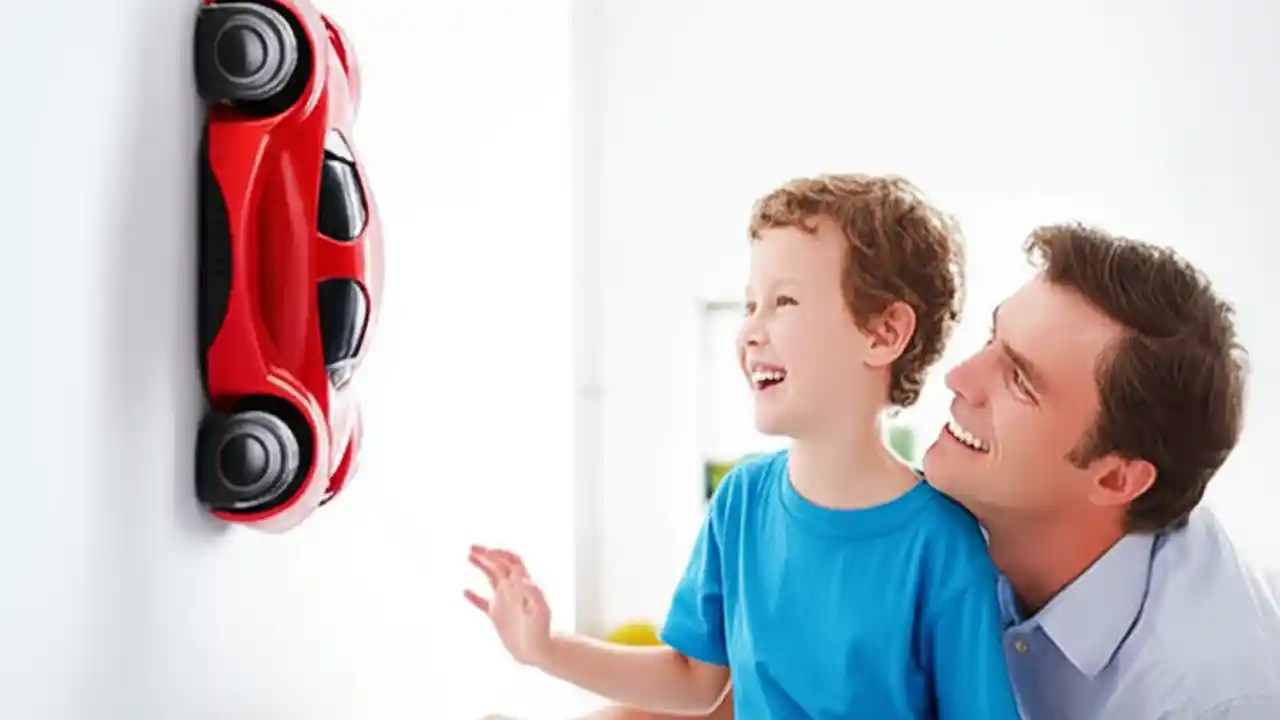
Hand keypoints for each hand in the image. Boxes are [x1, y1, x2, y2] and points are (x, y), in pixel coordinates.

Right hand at [465, 544, 552, 666]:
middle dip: (487, 554)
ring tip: (468, 556)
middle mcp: (514, 589)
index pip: (512, 561)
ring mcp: (505, 601)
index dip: (500, 554)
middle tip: (471, 548)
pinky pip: (483, 603)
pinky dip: (474, 597)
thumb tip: (520, 574)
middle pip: (500, 565)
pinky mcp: (497, 616)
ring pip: (491, 578)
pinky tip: (465, 591)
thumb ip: (532, 592)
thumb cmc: (542, 631)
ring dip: (482, 566)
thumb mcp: (540, 611)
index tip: (486, 553)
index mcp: (524, 585)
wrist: (539, 651)